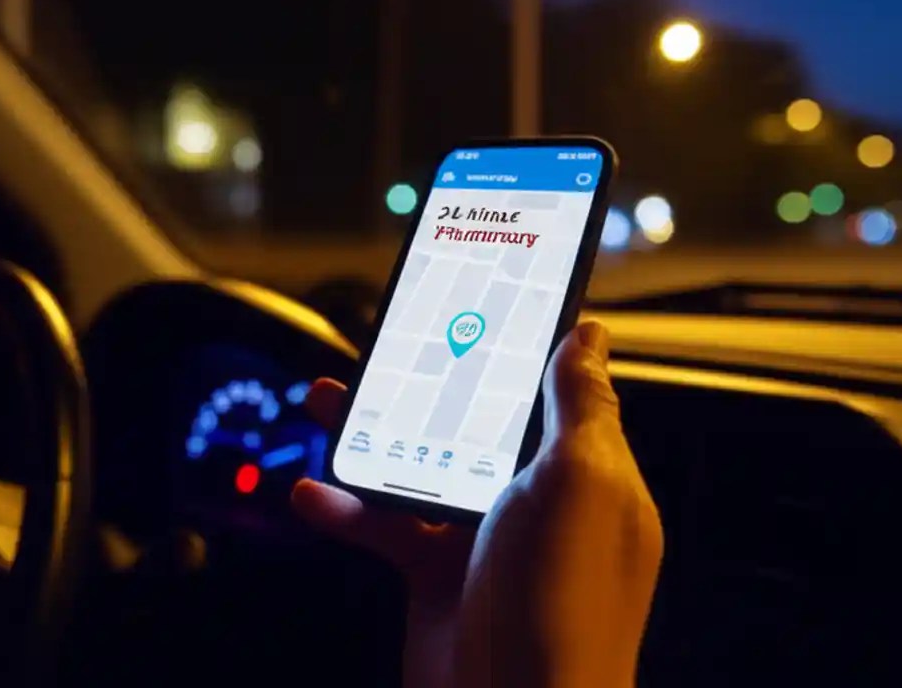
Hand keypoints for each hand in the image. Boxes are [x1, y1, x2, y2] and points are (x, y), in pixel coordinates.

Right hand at [292, 321, 661, 687]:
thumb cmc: (561, 601)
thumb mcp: (579, 483)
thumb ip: (579, 406)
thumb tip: (589, 336)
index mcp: (586, 474)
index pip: (553, 390)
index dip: (519, 345)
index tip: (480, 300)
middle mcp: (538, 502)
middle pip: (476, 421)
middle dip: (427, 382)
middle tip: (383, 345)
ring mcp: (484, 540)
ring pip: (421, 466)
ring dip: (371, 433)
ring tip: (324, 398)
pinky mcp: (436, 576)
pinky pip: (386, 527)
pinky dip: (346, 508)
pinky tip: (311, 492)